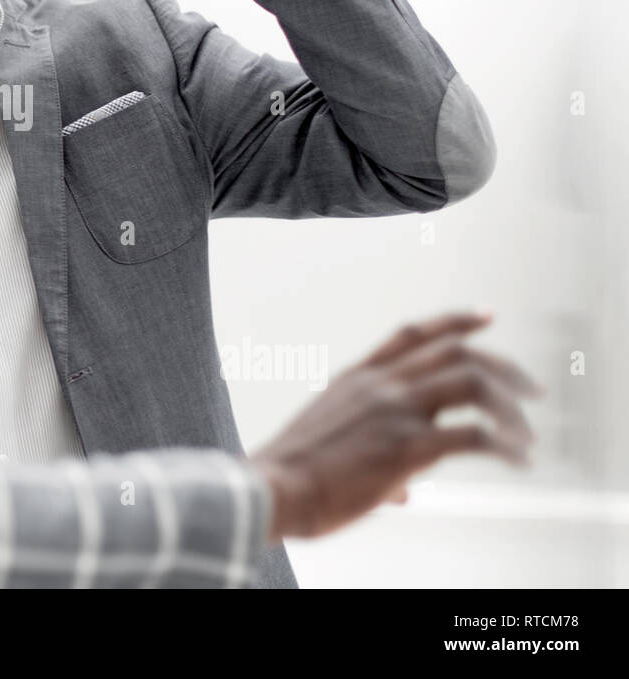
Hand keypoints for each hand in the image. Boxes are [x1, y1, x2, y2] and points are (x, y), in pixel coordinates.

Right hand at [248, 311, 544, 539]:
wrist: (272, 488)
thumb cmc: (292, 475)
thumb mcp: (329, 443)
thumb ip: (371, 454)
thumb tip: (404, 489)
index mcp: (357, 378)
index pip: (412, 333)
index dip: (455, 320)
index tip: (488, 315)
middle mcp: (379, 384)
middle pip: (456, 352)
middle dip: (503, 366)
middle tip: (531, 387)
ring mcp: (393, 411)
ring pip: (472, 382)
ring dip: (510, 406)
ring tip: (527, 433)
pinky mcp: (405, 446)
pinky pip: (473, 436)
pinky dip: (504, 445)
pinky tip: (516, 459)